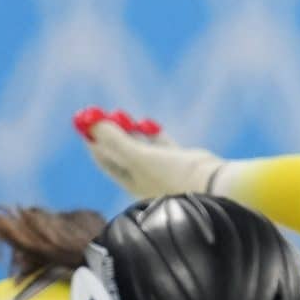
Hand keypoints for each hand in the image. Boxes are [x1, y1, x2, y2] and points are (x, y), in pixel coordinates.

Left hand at [75, 108, 227, 199]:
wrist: (215, 187)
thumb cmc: (172, 178)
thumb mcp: (138, 158)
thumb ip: (114, 139)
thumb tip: (90, 122)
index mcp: (131, 185)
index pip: (105, 161)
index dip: (93, 140)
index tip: (83, 121)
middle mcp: (146, 179)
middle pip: (121, 152)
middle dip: (110, 132)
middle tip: (99, 112)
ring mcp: (165, 170)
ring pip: (141, 146)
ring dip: (129, 130)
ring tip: (120, 113)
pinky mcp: (183, 162)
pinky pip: (162, 144)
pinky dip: (152, 133)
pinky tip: (146, 122)